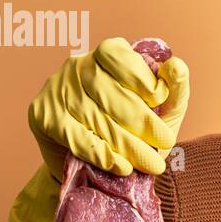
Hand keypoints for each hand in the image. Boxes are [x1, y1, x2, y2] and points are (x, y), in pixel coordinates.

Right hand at [5, 37, 189, 221]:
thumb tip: (177, 66)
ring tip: (152, 164)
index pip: (119, 57)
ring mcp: (56, 90)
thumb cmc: (137, 130)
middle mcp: (77, 66)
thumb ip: (174, 88)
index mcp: (106, 54)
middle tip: (166, 142)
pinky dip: (102, 154)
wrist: (97, 165)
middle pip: (109, 92)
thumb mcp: (164, 109)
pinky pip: (76, 136)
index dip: (140, 76)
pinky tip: (122, 166)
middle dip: (142, 120)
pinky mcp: (43, 116)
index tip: (160, 99)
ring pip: (95, 117)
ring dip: (128, 144)